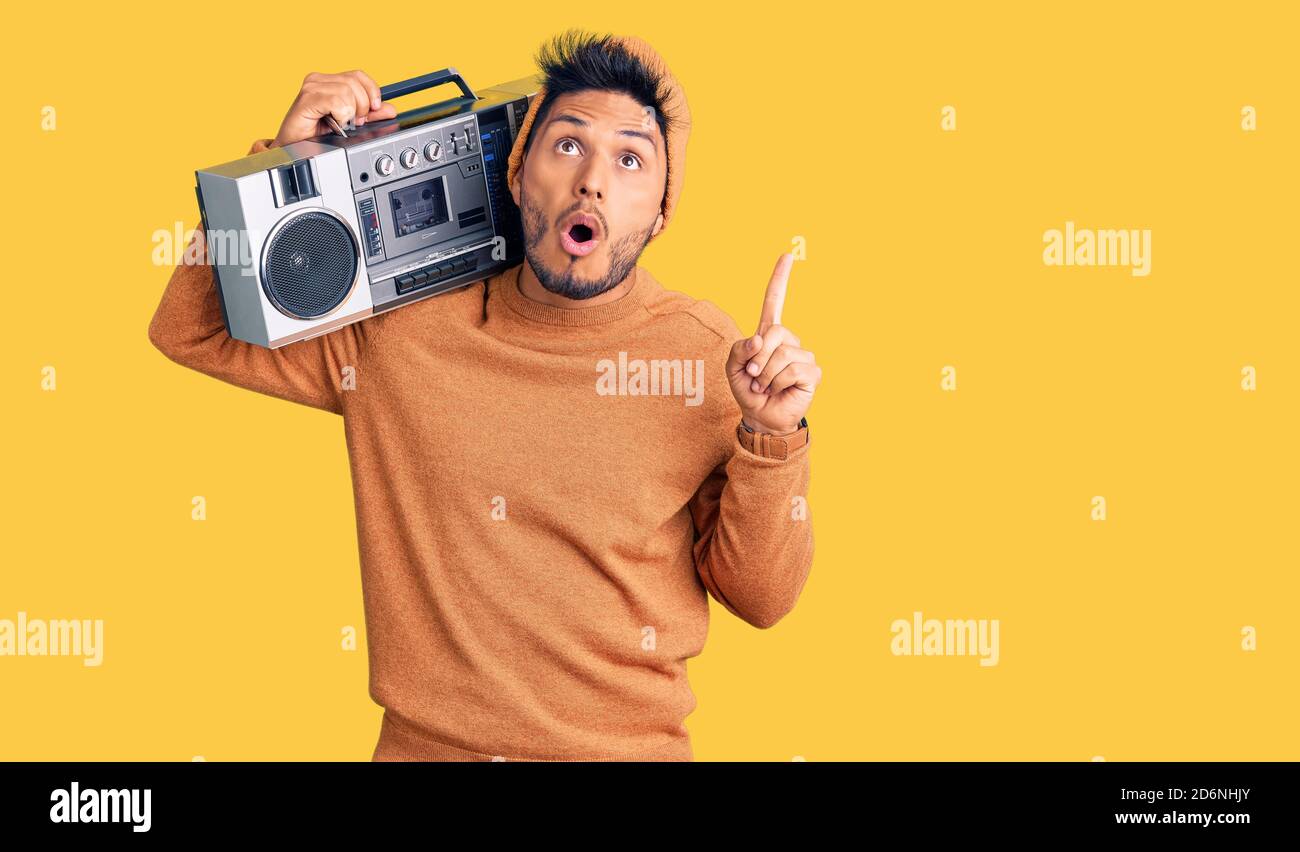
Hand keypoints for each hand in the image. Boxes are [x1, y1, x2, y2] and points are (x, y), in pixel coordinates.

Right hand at [272, 70, 397, 147]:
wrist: (294, 149)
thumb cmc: (315, 136)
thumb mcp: (350, 123)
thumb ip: (370, 115)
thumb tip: (390, 109)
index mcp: (329, 81)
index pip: (359, 75)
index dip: (372, 91)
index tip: (375, 108)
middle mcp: (319, 80)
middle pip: (356, 82)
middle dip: (363, 105)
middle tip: (354, 122)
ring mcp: (312, 87)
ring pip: (348, 91)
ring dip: (350, 112)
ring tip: (341, 124)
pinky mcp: (307, 98)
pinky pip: (337, 101)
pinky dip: (341, 115)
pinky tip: (334, 123)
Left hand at [725, 253, 821, 434]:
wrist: (761, 417)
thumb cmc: (747, 390)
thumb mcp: (732, 368)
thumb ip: (739, 349)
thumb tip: (761, 339)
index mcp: (769, 334)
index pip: (774, 300)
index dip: (780, 278)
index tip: (788, 254)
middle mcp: (789, 340)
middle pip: (774, 332)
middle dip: (757, 358)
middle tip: (753, 376)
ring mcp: (803, 355)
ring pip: (781, 355)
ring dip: (765, 375)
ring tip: (765, 386)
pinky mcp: (812, 372)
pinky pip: (792, 371)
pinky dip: (777, 383)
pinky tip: (778, 390)